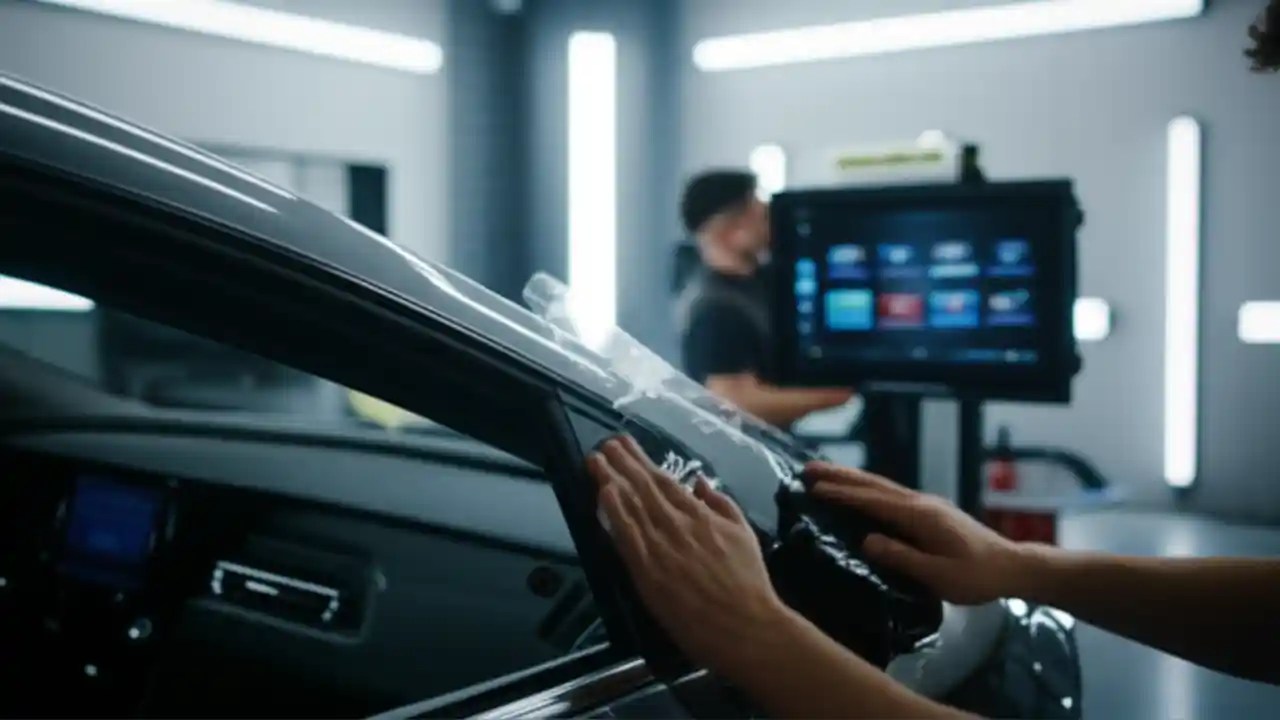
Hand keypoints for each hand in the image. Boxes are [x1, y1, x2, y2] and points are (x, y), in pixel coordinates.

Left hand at [588, 436, 793, 677]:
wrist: (744, 625)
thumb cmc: (748, 582)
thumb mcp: (743, 532)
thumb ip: (721, 504)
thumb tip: (700, 482)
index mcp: (699, 514)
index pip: (663, 480)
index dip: (640, 460)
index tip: (624, 445)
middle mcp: (676, 523)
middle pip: (642, 487)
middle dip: (621, 463)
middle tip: (603, 444)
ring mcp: (660, 546)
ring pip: (630, 505)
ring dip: (610, 480)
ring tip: (595, 460)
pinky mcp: (647, 570)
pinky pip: (625, 534)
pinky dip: (613, 512)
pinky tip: (602, 494)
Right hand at [806, 462, 1029, 604]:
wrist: (1013, 566)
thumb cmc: (977, 576)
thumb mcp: (938, 575)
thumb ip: (901, 557)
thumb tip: (865, 541)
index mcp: (919, 515)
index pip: (872, 501)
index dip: (842, 493)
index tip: (813, 486)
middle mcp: (920, 502)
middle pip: (874, 484)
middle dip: (840, 475)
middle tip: (808, 468)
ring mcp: (926, 504)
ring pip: (882, 485)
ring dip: (852, 478)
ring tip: (824, 472)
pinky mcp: (930, 511)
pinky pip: (890, 494)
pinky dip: (868, 487)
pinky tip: (860, 490)